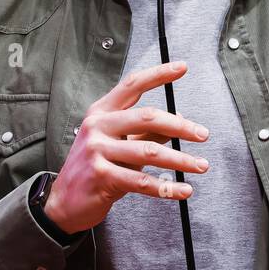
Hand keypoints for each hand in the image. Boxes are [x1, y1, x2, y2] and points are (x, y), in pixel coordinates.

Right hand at [45, 61, 209, 233]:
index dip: (158, 74)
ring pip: (149, 152)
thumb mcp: (118, 143)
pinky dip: (166, 187)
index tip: (182, 67)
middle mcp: (98, 126)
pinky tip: (183, 190)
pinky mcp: (102, 177)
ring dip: (181, 160)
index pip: (132, 85)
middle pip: (147, 117)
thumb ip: (146, 131)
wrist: (65, 201)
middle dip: (181, 126)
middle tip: (203, 134)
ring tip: (201, 165)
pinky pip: (142, 181)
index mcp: (101, 111)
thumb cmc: (96, 167)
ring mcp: (97, 151)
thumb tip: (180, 119)